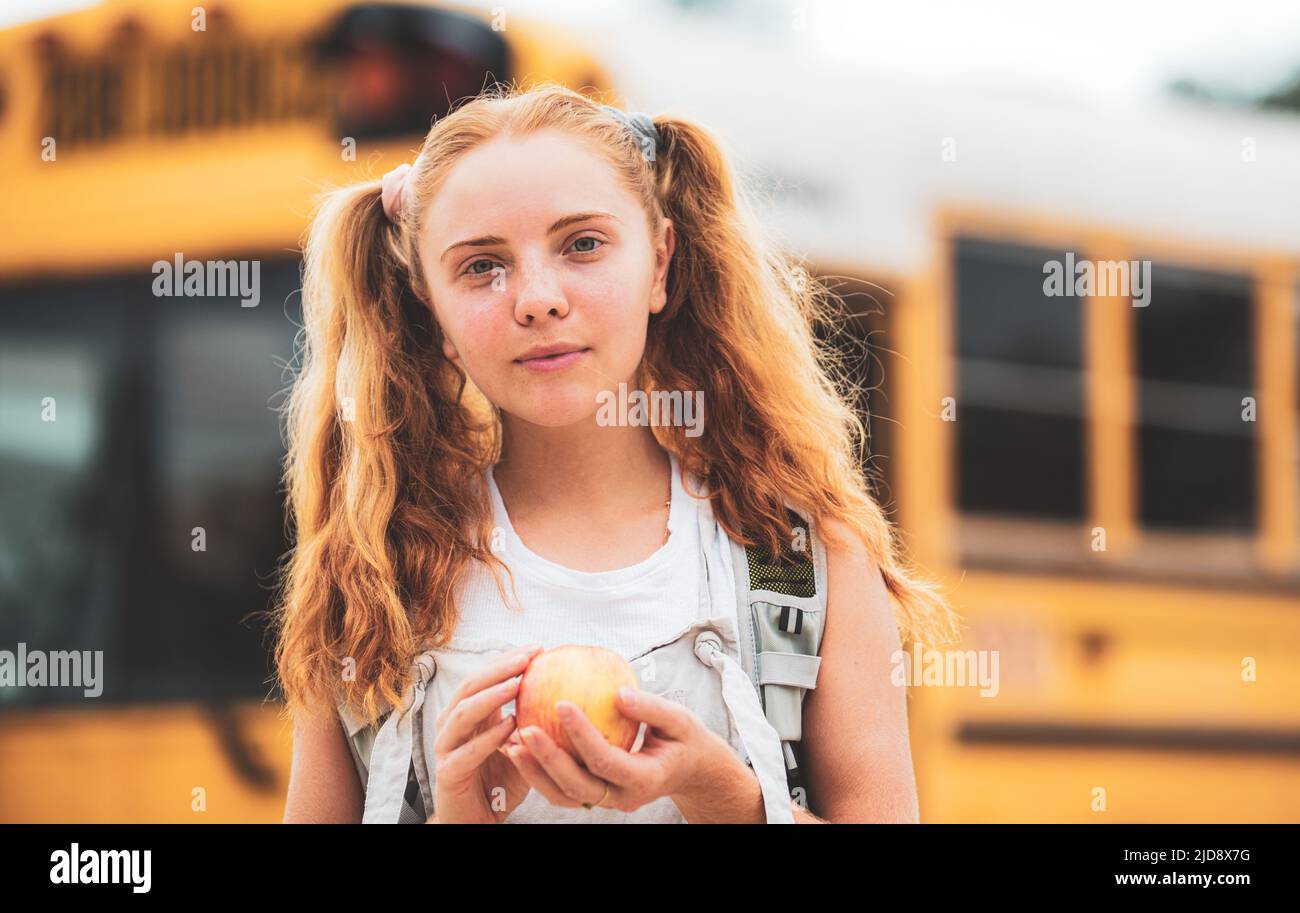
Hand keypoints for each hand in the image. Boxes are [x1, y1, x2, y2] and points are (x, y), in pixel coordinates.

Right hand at [430, 644, 542, 823]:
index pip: (485, 677)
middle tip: (528, 659)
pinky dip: (487, 737)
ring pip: (463, 714)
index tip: (539, 648)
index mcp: (468, 714)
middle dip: (499, 669)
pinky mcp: (447, 773)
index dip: (509, 659)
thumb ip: (533, 722)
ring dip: (491, 697)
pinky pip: (466, 752)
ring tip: (517, 684)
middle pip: (470, 687)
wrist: (476, 821)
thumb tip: (570, 693)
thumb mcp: (522, 747)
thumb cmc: (501, 781)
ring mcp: (446, 748)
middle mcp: (452, 726)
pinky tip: (510, 726)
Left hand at [503, 686, 736, 814]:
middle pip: (577, 785)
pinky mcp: (596, 795)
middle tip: (525, 728)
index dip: (582, 734)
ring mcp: (607, 800)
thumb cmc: (685, 739)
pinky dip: (540, 770)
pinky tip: (521, 743)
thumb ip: (651, 708)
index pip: (606, 760)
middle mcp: (622, 797)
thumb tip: (618, 692)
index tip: (561, 703)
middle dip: (548, 759)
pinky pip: (563, 787)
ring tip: (512, 741)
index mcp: (645, 780)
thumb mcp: (680, 720)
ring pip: (564, 795)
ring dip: (535, 771)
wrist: (690, 770)